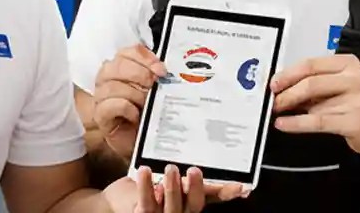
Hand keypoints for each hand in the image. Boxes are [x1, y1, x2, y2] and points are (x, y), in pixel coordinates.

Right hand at [92, 44, 166, 159]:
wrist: (145, 142)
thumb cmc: (150, 114)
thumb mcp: (157, 91)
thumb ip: (158, 77)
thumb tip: (165, 71)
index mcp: (122, 66)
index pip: (129, 52)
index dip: (146, 58)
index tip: (162, 70)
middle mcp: (108, 78)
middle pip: (118, 65)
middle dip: (140, 74)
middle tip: (155, 86)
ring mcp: (101, 97)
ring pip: (112, 85)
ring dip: (134, 94)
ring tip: (147, 104)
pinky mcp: (100, 116)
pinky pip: (109, 105)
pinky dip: (125, 108)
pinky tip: (135, 115)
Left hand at [103, 165, 249, 211]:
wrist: (118, 200)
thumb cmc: (147, 186)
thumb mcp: (168, 176)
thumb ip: (184, 174)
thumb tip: (202, 154)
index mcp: (188, 202)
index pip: (210, 198)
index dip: (225, 193)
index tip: (241, 187)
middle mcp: (179, 212)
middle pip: (194, 205)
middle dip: (195, 188)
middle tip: (193, 169)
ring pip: (171, 206)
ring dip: (172, 187)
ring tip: (170, 167)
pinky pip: (146, 203)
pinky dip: (146, 186)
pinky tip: (145, 170)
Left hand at [270, 54, 359, 157]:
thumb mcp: (341, 87)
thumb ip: (316, 84)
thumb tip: (283, 87)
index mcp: (348, 64)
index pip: (310, 64)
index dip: (287, 74)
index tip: (273, 83)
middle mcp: (354, 79)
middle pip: (310, 82)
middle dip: (286, 93)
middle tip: (273, 101)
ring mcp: (356, 100)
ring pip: (314, 104)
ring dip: (293, 110)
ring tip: (280, 113)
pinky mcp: (355, 121)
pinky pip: (319, 121)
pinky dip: (297, 123)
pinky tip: (284, 124)